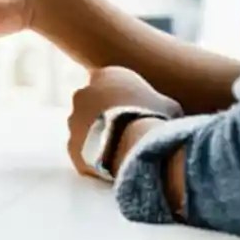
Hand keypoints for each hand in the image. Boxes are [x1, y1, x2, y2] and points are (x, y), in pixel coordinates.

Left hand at [67, 66, 182, 177]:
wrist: (135, 144)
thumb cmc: (155, 118)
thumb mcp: (168, 105)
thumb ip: (160, 103)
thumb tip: (168, 112)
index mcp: (105, 76)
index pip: (107, 83)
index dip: (120, 98)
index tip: (131, 111)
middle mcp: (82, 93)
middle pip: (92, 104)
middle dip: (104, 115)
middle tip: (124, 130)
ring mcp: (73, 120)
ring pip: (84, 128)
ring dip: (97, 136)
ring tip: (119, 149)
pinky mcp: (71, 145)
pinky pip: (83, 152)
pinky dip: (94, 157)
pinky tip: (111, 164)